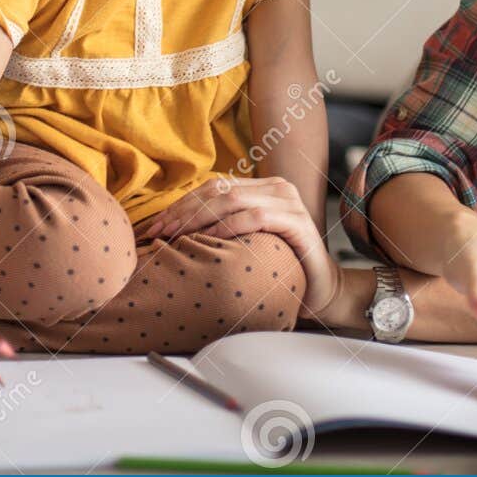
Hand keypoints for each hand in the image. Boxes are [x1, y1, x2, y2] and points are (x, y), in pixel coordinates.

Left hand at [142, 175, 339, 314]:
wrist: (320, 289)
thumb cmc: (279, 266)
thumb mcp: (245, 240)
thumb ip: (222, 224)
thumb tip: (171, 227)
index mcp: (262, 186)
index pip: (213, 186)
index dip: (181, 204)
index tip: (156, 225)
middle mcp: (277, 187)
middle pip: (218, 190)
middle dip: (183, 211)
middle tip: (158, 232)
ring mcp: (289, 201)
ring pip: (232, 199)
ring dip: (198, 218)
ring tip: (176, 237)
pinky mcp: (297, 221)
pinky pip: (255, 217)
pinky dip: (227, 226)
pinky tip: (208, 239)